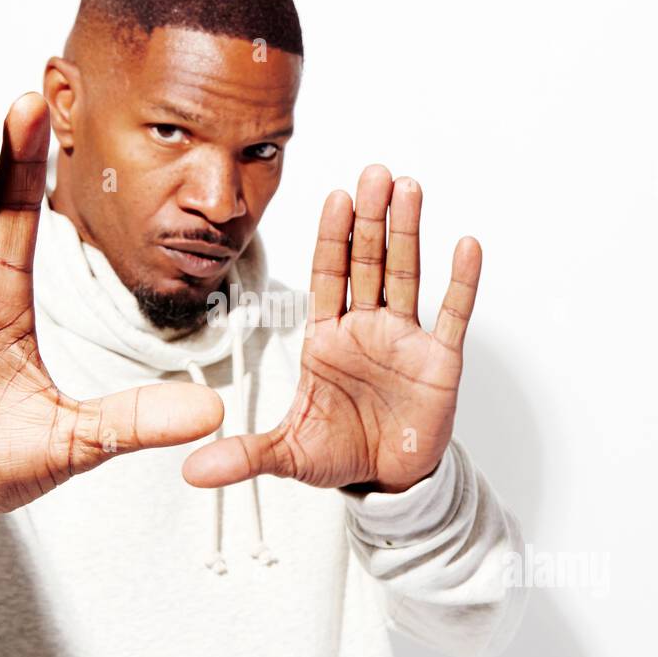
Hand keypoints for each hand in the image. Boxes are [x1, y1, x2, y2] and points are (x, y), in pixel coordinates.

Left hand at [182, 164, 480, 493]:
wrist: (386, 482)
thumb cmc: (338, 454)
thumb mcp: (287, 454)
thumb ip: (244, 455)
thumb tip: (192, 471)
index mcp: (327, 338)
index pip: (327, 275)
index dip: (332, 237)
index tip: (335, 196)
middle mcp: (366, 329)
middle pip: (368, 263)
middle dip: (370, 219)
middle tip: (374, 174)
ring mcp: (404, 340)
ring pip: (407, 275)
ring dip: (409, 233)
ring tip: (410, 189)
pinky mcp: (440, 362)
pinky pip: (453, 316)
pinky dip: (461, 282)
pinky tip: (465, 246)